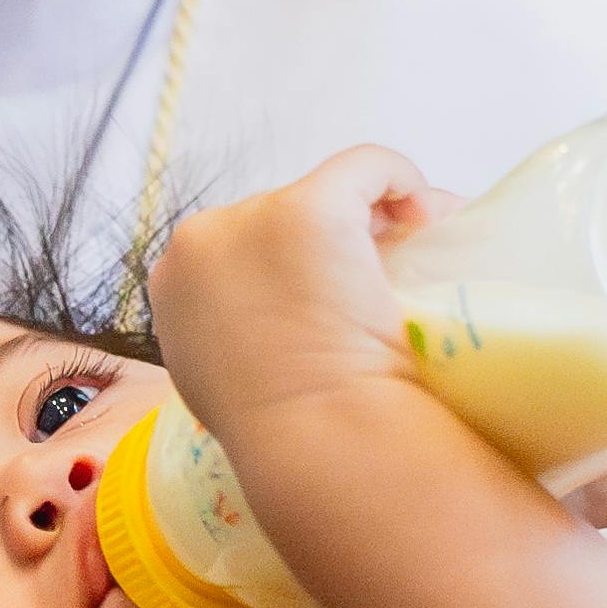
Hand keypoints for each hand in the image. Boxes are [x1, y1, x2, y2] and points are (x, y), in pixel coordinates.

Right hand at [146, 145, 444, 435]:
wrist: (311, 441)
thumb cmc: (281, 438)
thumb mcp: (224, 389)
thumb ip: (230, 344)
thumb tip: (268, 332)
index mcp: (174, 284)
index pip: (238, 251)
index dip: (292, 267)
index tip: (335, 294)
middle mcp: (201, 241)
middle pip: (279, 220)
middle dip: (332, 243)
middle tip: (384, 281)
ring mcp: (254, 219)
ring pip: (324, 195)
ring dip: (372, 219)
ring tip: (421, 252)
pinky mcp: (311, 207)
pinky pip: (366, 166)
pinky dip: (401, 179)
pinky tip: (432, 212)